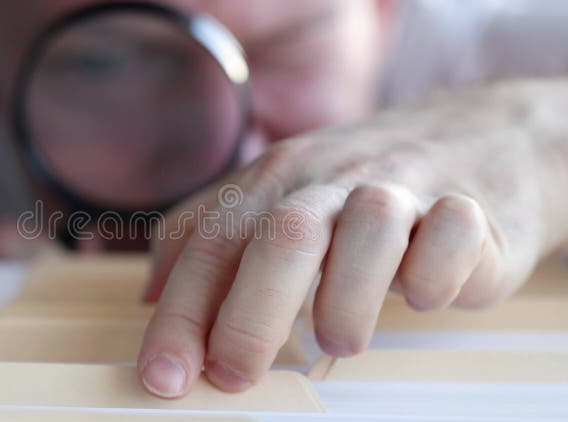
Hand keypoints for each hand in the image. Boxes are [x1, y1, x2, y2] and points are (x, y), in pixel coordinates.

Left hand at [137, 81, 567, 397]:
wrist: (475, 137)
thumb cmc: (354, 188)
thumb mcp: (272, 199)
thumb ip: (206, 239)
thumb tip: (151, 298)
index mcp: (275, 180)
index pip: (211, 244)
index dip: (181, 315)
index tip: (164, 378)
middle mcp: (332, 176)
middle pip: (282, 237)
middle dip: (250, 319)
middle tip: (235, 377)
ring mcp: (403, 185)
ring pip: (370, 229)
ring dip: (346, 302)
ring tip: (339, 341)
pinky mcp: (470, 206)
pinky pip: (451, 236)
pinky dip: (433, 277)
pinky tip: (421, 295)